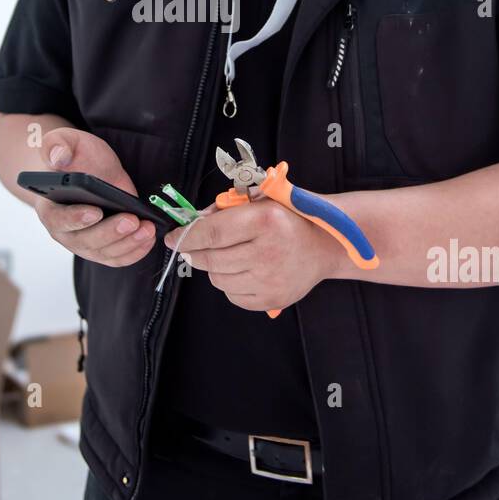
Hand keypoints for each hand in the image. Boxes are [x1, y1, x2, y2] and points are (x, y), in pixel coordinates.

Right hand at [33, 128, 156, 267]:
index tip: (95, 211)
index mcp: (49, 207)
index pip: (59, 219)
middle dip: (110, 233)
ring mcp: (84, 243)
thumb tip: (58, 157)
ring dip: (127, 243)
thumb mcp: (66, 140)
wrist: (88, 168)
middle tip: (131, 220)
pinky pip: (117, 258)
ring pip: (104, 252)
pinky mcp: (103, 248)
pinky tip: (148, 238)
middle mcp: (64, 232)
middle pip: (85, 241)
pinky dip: (134, 251)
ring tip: (146, 229)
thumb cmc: (76, 157)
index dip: (75, 218)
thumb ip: (58, 145)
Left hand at [163, 198, 329, 311]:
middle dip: (194, 253)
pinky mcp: (272, 299)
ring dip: (213, 267)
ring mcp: (270, 280)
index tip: (173, 237)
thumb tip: (192, 221)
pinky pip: (232, 296)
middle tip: (189, 248)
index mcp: (265, 220)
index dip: (187, 236)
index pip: (212, 232)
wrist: (325, 245)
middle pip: (211, 259)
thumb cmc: (290, 217)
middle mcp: (267, 252)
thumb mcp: (261, 200)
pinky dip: (229, 283)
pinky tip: (242, 270)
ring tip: (227, 255)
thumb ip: (226, 208)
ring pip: (218, 279)